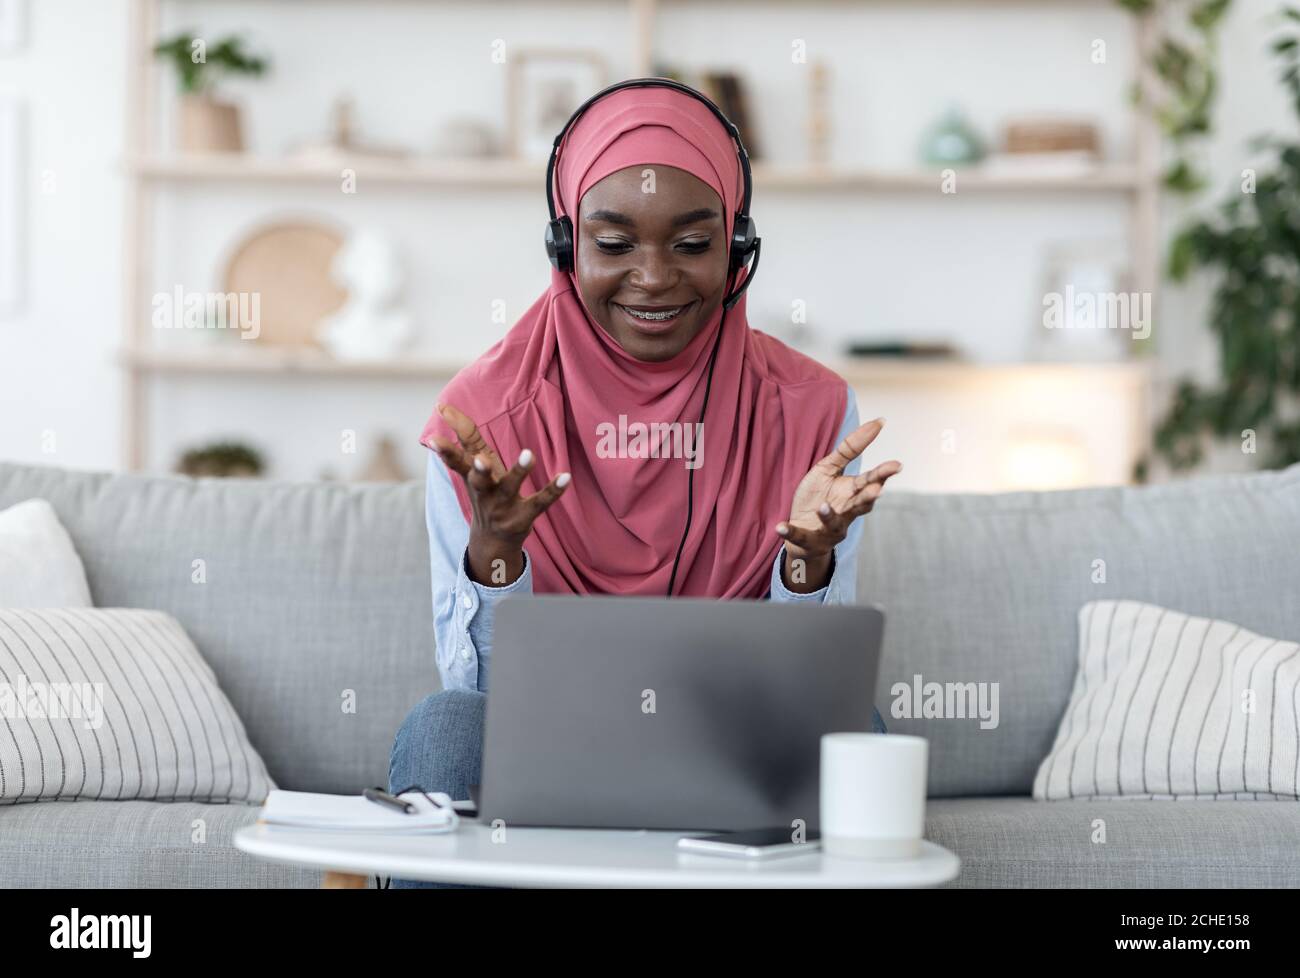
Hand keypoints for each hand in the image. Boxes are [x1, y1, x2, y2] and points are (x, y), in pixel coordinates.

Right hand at [431, 402, 569, 585]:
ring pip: (510, 487)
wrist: (492, 541)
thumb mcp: (472, 467)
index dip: (446, 449)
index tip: (435, 435)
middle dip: (478, 469)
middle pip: (478, 480)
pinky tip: (565, 477)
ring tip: (528, 454)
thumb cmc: (484, 492)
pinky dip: (553, 490)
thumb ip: (464, 436)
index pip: (456, 461)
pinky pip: (540, 502)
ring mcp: (503, 506)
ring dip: (519, 471)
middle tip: (480, 459)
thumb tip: (443, 405)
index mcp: (470, 478)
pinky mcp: (523, 516)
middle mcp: (484, 492)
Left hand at [776, 418, 901, 591]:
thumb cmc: (819, 496)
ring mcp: (828, 528)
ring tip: (822, 506)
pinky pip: (799, 536)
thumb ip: (850, 448)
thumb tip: (878, 422)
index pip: (870, 482)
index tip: (897, 465)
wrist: (801, 529)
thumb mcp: (830, 469)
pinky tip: (780, 526)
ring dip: (829, 516)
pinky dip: (790, 532)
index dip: (883, 474)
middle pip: (860, 505)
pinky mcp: (808, 540)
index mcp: (851, 493)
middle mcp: (846, 513)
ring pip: (833, 524)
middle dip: (869, 497)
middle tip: (877, 489)